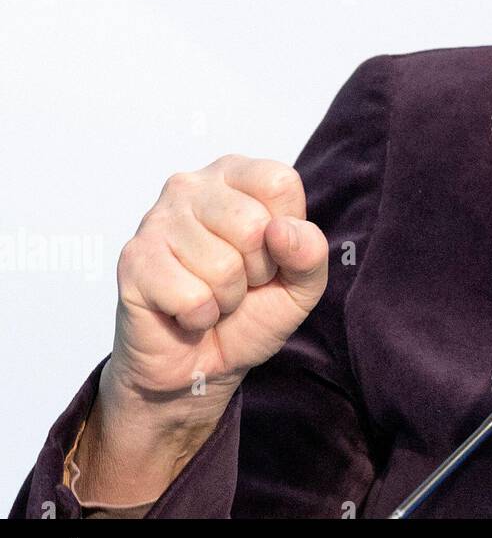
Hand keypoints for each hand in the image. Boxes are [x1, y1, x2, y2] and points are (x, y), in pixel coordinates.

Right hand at [106, 154, 329, 411]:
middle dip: (255, 270)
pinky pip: (191, 296)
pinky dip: (200, 316)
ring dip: (226, 297)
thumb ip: (310, 252)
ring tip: (211, 296)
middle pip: (253, 226)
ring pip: (222, 265)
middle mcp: (192, 185)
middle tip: (237, 282)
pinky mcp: (134, 260)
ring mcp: (157, 220)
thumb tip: (282, 230)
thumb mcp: (301, 284)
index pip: (279, 183)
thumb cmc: (250, 311)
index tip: (269, 253)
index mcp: (236, 174)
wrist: (196, 363)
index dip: (285, 232)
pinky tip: (186, 311)